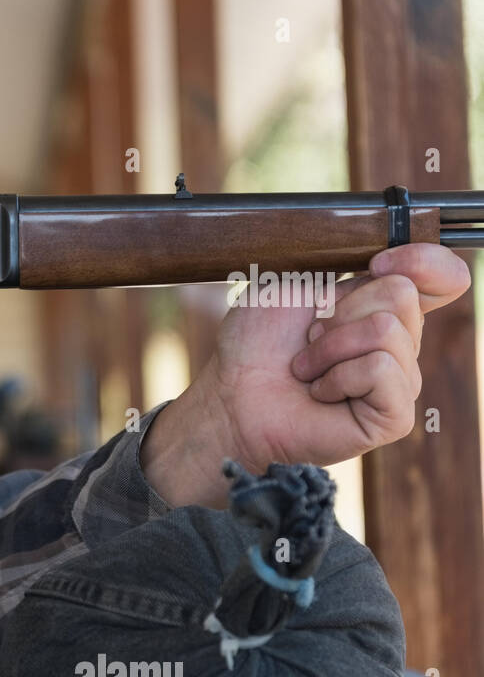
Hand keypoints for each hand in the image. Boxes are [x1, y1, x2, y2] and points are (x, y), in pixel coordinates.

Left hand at [142, 244, 470, 507]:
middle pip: (401, 294)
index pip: (445, 275)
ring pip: (386, 331)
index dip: (422, 261)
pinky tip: (319, 393)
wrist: (231, 397)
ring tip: (306, 368)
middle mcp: (400, 345)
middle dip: (339, 312)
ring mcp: (400, 381)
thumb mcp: (292, 284)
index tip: (375, 263)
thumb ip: (344, 262)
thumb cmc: (256, 344)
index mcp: (383, 309)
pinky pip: (379, 369)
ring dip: (329, 347)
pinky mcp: (394, 416)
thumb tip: (392, 260)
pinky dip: (336, 376)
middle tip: (309, 339)